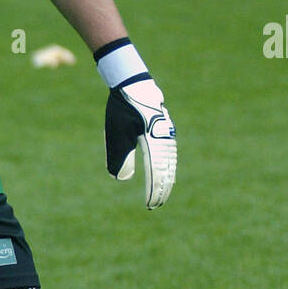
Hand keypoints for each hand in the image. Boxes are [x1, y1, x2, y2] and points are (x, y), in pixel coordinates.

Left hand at [105, 76, 176, 208]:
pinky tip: (165, 175)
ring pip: (170, 162)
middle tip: (155, 205)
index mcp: (152, 139)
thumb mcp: (117, 132)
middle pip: (166, 170)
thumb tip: (122, 178)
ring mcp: (167, 134)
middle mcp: (164, 138)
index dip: (153, 189)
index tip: (150, 204)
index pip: (155, 172)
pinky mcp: (165, 130)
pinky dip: (168, 167)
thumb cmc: (123, 107)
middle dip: (161, 189)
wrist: (133, 84)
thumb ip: (119, 156)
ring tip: (161, 194)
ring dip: (166, 180)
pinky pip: (170, 154)